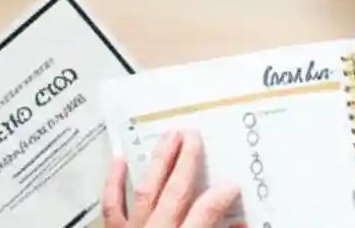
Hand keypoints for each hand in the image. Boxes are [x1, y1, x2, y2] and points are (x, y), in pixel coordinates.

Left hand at [102, 130, 239, 227]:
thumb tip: (242, 224)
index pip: (204, 215)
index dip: (219, 197)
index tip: (232, 183)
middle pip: (174, 193)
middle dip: (186, 163)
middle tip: (194, 136)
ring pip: (145, 191)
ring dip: (159, 162)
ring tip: (170, 136)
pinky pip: (112, 205)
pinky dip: (114, 182)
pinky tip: (120, 159)